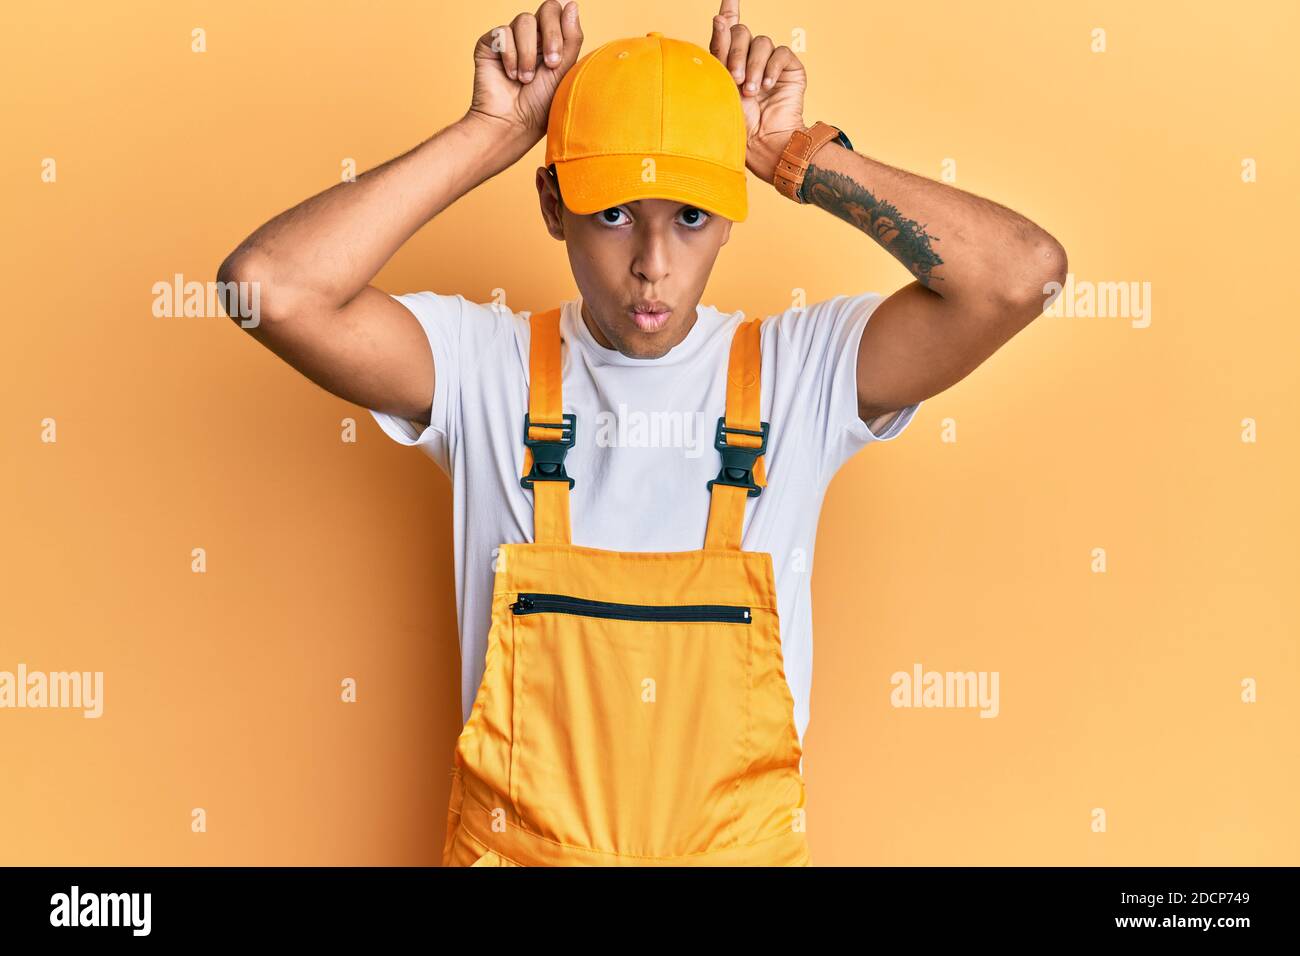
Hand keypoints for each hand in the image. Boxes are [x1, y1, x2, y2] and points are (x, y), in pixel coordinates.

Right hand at [468, 1, 583, 141]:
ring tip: (525, 79)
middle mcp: (533, 37)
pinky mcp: (490, 44)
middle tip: (550, 64)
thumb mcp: (564, 71)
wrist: (513, 123)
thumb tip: (572, 3)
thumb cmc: (540, 105)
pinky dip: (509, 56)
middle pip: (547, 9)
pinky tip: (509, 75)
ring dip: (528, 54)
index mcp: (552, 41)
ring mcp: (511, 39)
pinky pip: (502, 32)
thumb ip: (571, 37)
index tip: (557, 60)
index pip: (560, 13)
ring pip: (524, 20)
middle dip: (551, 36)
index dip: (561, 29)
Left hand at [709, 0, 806, 182]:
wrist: (762, 141)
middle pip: (741, 32)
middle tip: (735, 79)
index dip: (729, 10)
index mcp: (728, 61)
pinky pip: (780, 52)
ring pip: (761, 41)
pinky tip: (767, 87)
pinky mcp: (789, 68)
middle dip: (735, 53)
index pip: (729, 28)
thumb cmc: (737, 120)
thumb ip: (719, 50)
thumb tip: (719, 18)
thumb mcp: (721, 83)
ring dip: (753, 65)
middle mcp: (749, 58)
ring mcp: (769, 63)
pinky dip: (771, 68)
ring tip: (752, 91)